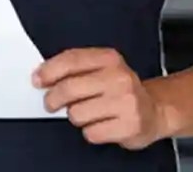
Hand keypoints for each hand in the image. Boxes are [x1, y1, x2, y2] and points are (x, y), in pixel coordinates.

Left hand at [34, 48, 166, 149]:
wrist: (155, 110)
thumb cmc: (119, 90)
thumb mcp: (100, 69)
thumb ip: (73, 68)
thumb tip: (41, 76)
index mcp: (110, 59)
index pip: (71, 60)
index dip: (49, 71)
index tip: (37, 81)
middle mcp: (120, 78)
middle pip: (69, 88)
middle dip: (53, 99)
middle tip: (52, 103)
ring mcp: (127, 102)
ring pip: (76, 114)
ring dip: (76, 117)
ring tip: (89, 113)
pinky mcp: (130, 126)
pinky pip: (91, 133)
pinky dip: (91, 132)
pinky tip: (102, 124)